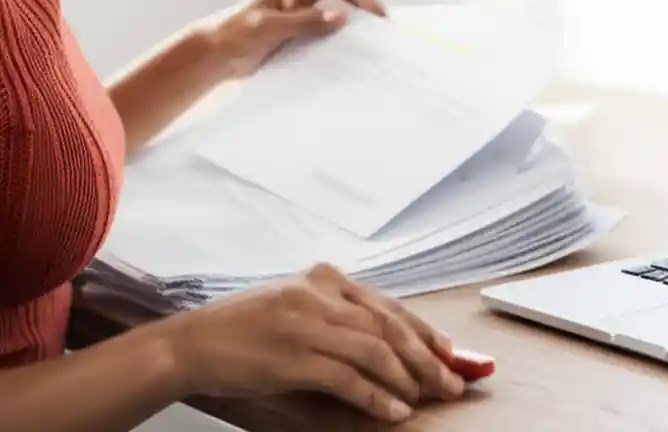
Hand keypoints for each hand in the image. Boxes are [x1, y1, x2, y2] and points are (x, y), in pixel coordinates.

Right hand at [158, 263, 492, 422]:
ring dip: (410, 378)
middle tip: (455, 380)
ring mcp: (307, 324)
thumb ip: (340, 320)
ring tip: (432, 397)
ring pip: (377, 351)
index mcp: (324, 277)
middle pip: (390, 327)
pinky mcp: (294, 357)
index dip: (425, 332)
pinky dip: (377, 397)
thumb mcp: (296, 308)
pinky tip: (395, 412)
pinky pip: (349, 379)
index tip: (453, 353)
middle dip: (429, 357)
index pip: (389, 306)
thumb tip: (392, 348)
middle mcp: (320, 294)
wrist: (188, 344)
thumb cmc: (243, 330)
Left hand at [211, 0, 387, 78]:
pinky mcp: (297, 37)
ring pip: (333, 18)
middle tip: (378, 31)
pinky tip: (344, 59)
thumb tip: (341, 18)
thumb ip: (305, 21)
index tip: (371, 12)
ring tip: (366, 48)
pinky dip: (335, 45)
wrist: (214, 56)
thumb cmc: (234, 34)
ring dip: (349, 30)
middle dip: (360, 11)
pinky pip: (323, 37)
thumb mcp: (270, 26)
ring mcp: (299, 18)